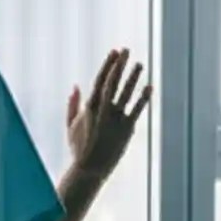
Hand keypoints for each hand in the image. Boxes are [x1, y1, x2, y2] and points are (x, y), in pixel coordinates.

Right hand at [67, 48, 150, 178]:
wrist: (90, 169)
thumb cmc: (79, 148)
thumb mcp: (70, 125)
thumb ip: (72, 105)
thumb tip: (75, 86)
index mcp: (89, 107)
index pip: (100, 80)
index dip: (108, 65)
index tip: (115, 52)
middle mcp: (103, 111)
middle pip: (112, 82)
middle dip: (119, 65)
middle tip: (126, 50)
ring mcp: (115, 119)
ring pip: (126, 94)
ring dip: (133, 77)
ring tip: (139, 64)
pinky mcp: (126, 130)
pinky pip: (137, 111)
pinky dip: (143, 99)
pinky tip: (149, 87)